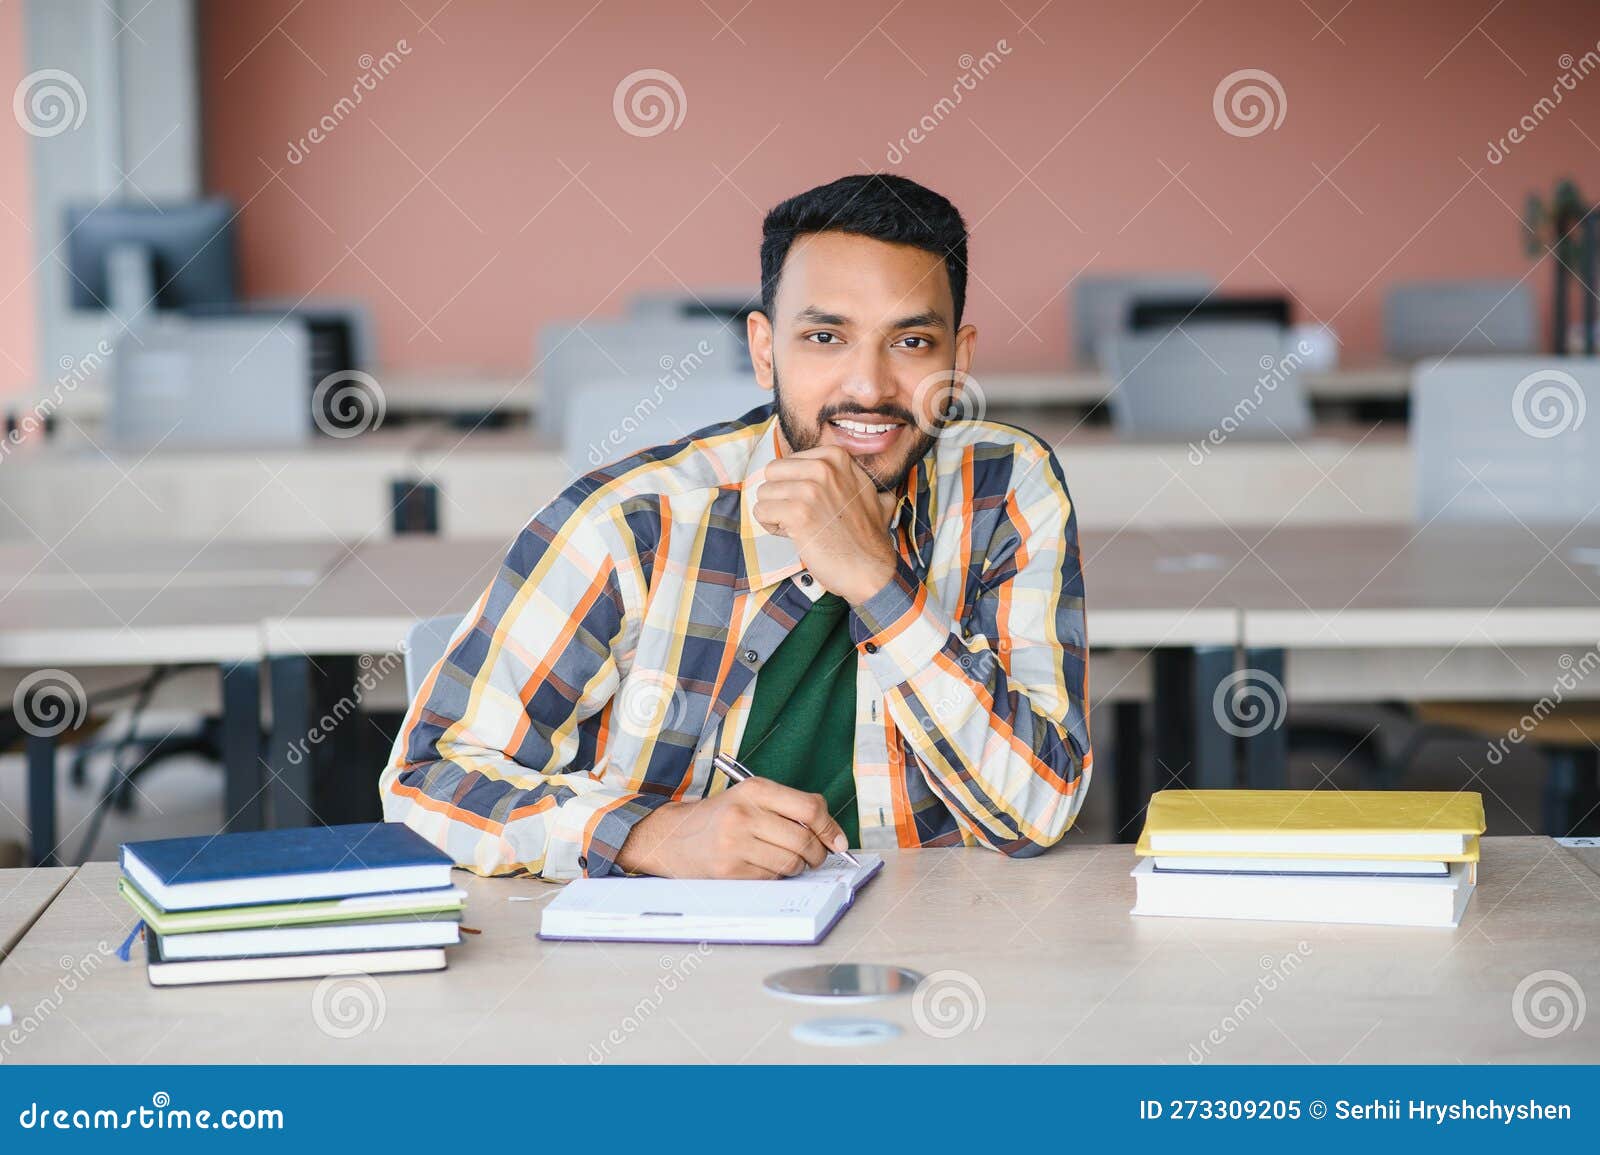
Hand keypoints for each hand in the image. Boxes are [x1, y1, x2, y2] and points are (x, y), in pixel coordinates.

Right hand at [614, 778, 847, 878]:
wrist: (673, 836)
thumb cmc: (721, 817)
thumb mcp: (752, 798)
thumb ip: (792, 807)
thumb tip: (834, 835)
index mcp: (754, 789)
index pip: (809, 808)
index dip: (831, 828)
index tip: (838, 841)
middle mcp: (744, 814)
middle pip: (804, 840)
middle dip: (817, 854)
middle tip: (815, 856)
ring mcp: (734, 844)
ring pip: (791, 863)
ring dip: (798, 867)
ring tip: (788, 861)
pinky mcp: (728, 871)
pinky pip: (771, 879)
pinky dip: (776, 877)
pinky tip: (763, 867)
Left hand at [751, 445, 898, 604]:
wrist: (871, 569)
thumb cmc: (867, 537)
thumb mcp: (867, 492)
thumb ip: (851, 476)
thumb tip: (848, 471)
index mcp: (836, 457)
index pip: (787, 462)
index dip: (793, 485)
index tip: (814, 504)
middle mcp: (823, 468)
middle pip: (772, 472)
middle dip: (779, 496)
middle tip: (800, 516)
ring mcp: (810, 489)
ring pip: (763, 493)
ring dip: (775, 513)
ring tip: (799, 527)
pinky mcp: (798, 513)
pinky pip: (761, 512)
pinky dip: (771, 527)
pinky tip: (794, 535)